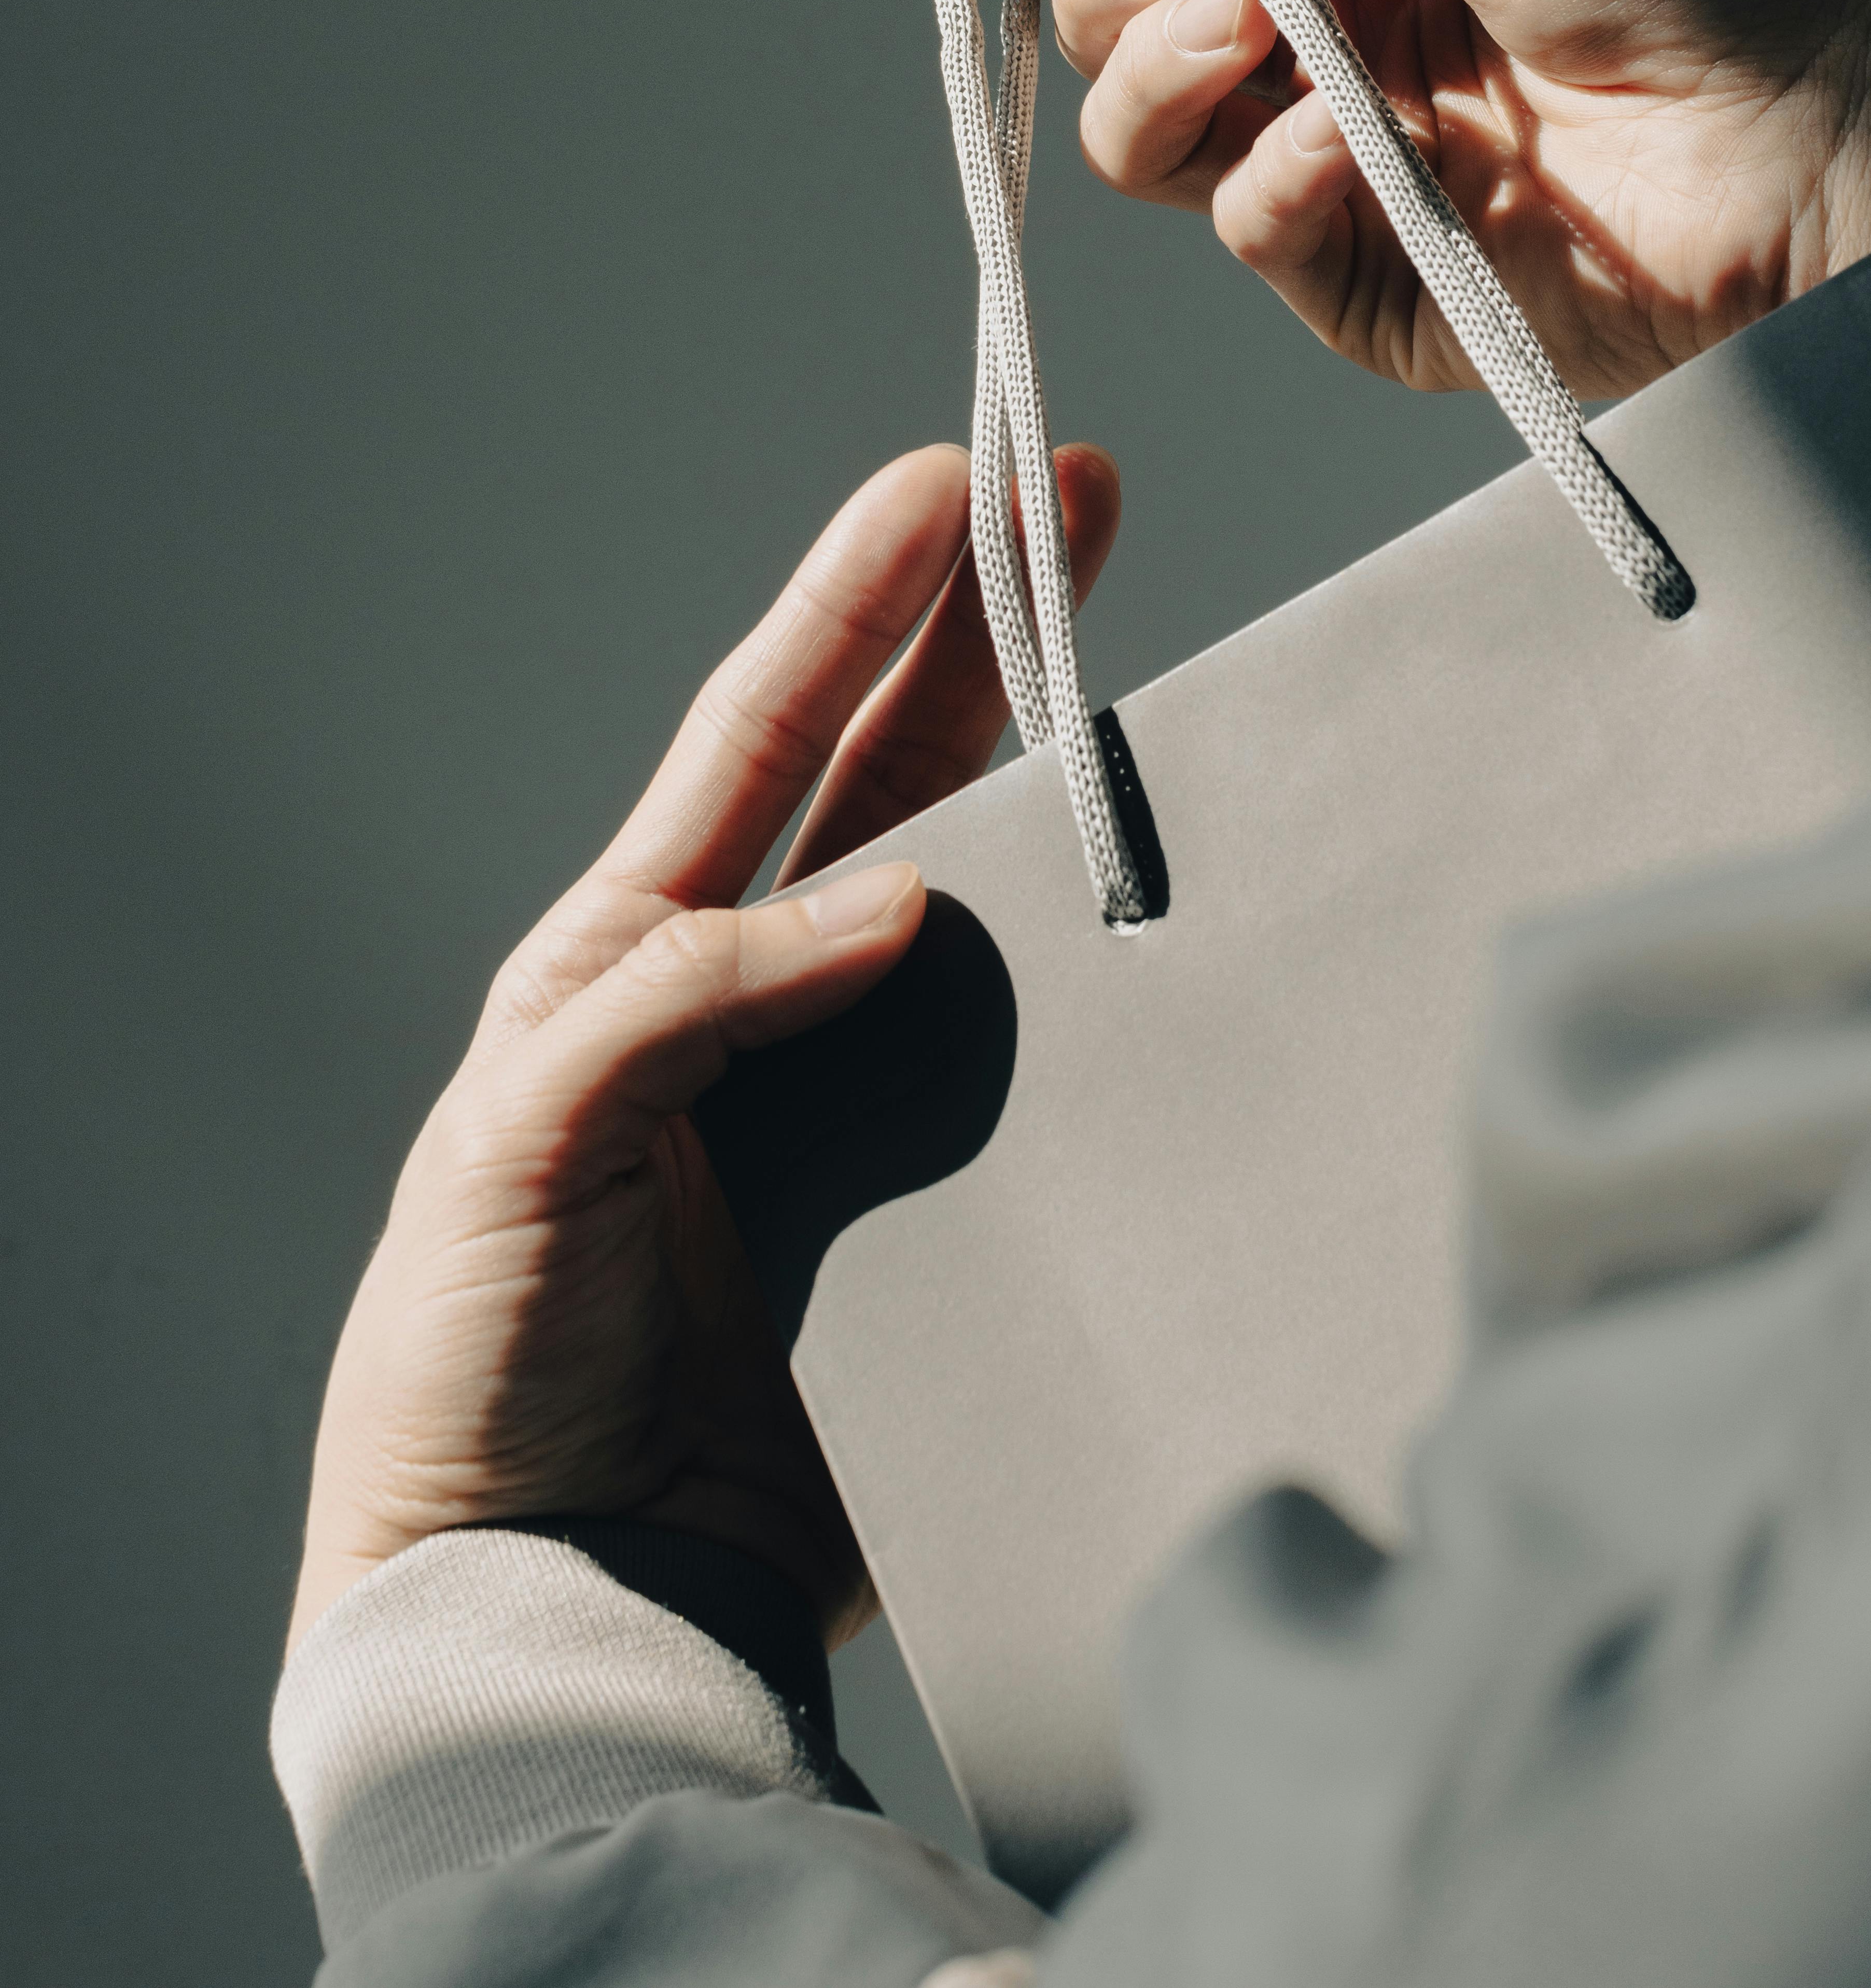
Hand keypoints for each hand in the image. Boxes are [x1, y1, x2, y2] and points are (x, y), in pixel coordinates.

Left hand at [288, 438, 1119, 1657]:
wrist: (559, 1607)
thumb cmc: (482, 1371)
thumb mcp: (519, 1148)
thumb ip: (687, 1005)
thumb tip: (897, 904)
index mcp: (631, 962)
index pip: (765, 738)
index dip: (861, 604)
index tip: (953, 485)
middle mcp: (757, 1004)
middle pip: (897, 776)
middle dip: (992, 631)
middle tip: (1083, 499)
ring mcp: (859, 1098)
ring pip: (985, 900)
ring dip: (1063, 786)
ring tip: (1145, 668)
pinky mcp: (943, 1208)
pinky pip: (1038, 1073)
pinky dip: (1100, 995)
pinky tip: (1165, 927)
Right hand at [892, 0, 1870, 404]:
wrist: (1819, 132)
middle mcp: (1339, 42)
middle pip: (1120, 22)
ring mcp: (1356, 170)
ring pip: (1148, 137)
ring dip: (1169, 70)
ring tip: (1265, 33)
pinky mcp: (1384, 289)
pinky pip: (1251, 233)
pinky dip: (1268, 179)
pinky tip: (1345, 146)